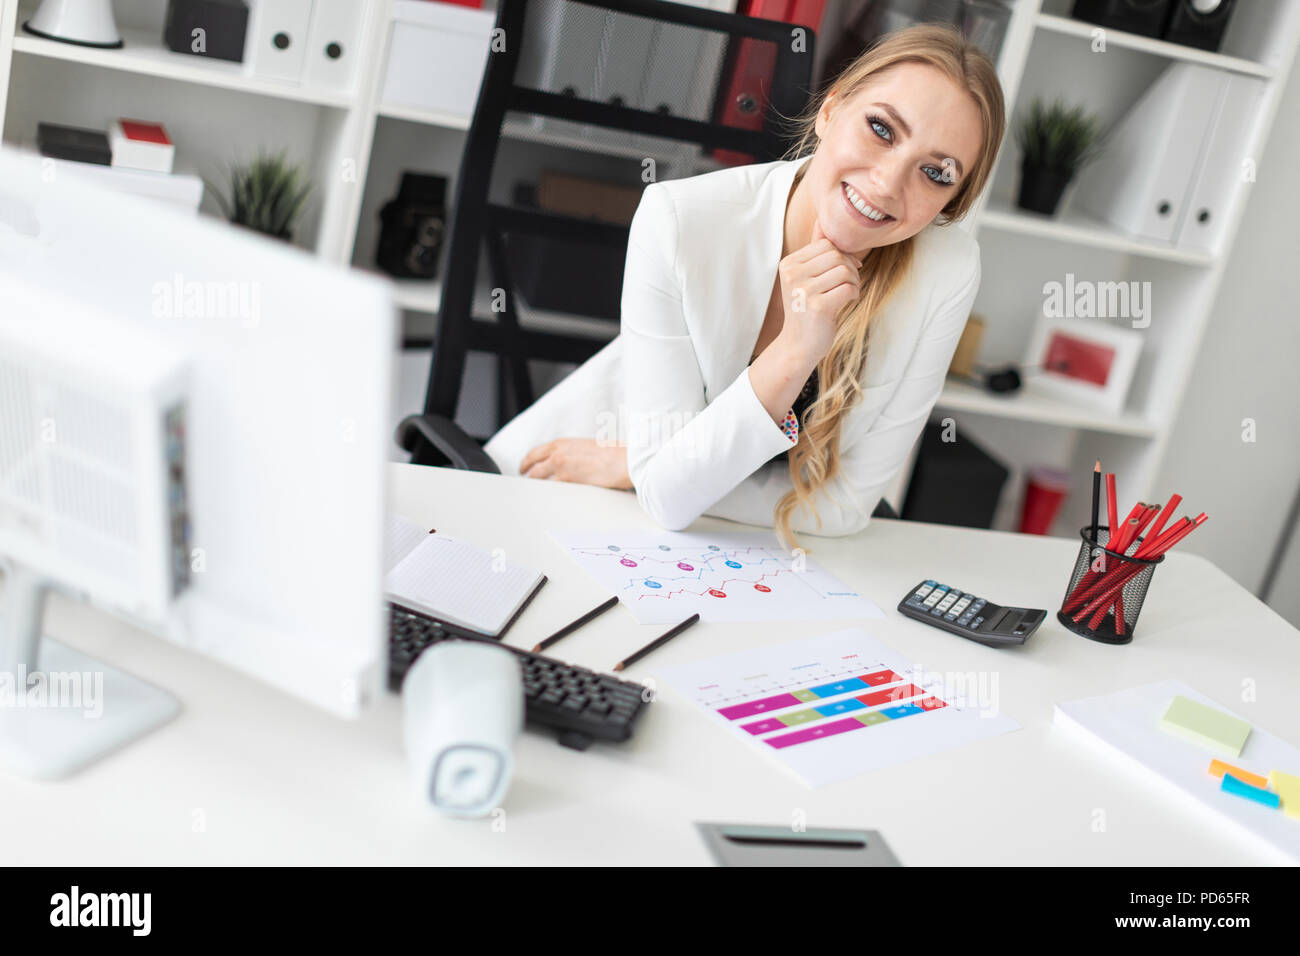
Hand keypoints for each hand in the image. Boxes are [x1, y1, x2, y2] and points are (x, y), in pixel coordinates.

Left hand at [519, 438, 632, 488]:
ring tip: (535, 491)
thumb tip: (568, 463)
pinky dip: (548, 492)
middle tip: (525, 479)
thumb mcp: (587, 447)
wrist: (624, 461)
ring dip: (536, 484)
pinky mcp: (568, 481)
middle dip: (527, 474)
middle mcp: (558, 453)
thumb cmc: (613, 454)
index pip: (536, 453)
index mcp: (563, 443)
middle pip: (533, 466)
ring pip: (539, 478)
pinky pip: (551, 488)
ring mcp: (561, 467)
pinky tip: (549, 498)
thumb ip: (572, 453)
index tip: (525, 467)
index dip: (527, 462)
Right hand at [774, 219, 864, 365]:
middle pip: (836, 255)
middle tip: (848, 284)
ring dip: (853, 281)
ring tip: (847, 292)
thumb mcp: (805, 279)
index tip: (844, 271)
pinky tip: (847, 301)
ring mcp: (803, 291)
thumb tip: (826, 223)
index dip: (842, 255)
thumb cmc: (807, 310)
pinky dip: (854, 294)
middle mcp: (792, 275)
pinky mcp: (817, 307)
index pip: (825, 244)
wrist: (798, 346)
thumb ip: (816, 256)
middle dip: (850, 268)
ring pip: (845, 270)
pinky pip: (849, 288)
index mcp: (788, 265)